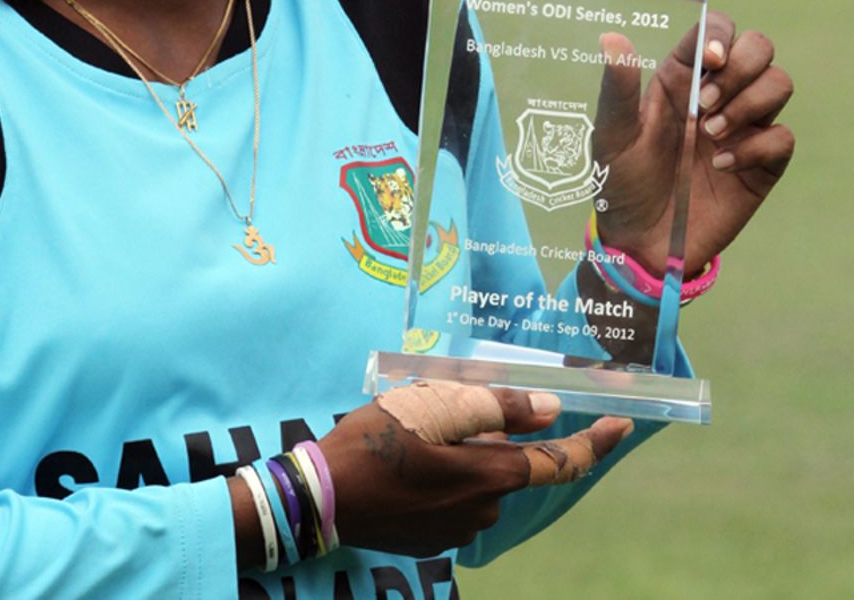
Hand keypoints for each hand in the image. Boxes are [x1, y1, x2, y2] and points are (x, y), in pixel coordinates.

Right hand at [318, 387, 630, 556]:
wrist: (323, 497)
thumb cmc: (375, 444)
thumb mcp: (433, 406)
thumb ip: (495, 407)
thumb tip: (550, 411)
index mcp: (490, 475)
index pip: (559, 463)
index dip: (594, 443)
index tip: (620, 423)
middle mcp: (484, 509)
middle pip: (506, 461)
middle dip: (485, 431)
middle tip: (436, 406)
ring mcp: (458, 529)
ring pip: (477, 476)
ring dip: (459, 450)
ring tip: (408, 430)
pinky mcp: (435, 536)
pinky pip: (454, 494)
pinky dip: (441, 472)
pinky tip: (403, 458)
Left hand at [592, 14, 793, 274]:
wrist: (639, 239)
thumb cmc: (619, 180)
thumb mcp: (610, 134)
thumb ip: (617, 89)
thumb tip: (612, 38)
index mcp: (679, 77)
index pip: (716, 30)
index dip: (720, 33)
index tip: (708, 58)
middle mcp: (716, 94)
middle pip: (759, 47)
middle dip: (741, 67)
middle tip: (705, 104)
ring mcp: (742, 126)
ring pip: (779, 84)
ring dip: (750, 104)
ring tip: (711, 135)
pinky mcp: (761, 163)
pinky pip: (783, 137)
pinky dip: (757, 147)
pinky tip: (721, 165)